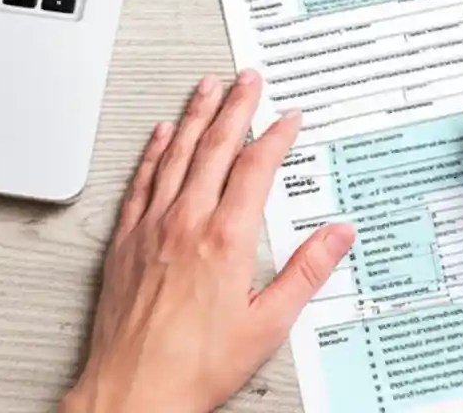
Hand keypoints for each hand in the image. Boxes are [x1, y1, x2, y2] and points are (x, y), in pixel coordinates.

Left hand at [61, 71, 354, 412]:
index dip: (276, 135)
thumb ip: (305, 272)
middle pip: (215, 146)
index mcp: (226, 239)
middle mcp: (186, 223)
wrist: (133, 392)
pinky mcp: (126, 242)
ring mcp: (151, 228)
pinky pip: (141, 182)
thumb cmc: (195, 366)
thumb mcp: (268, 324)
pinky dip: (154, 152)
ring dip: (194, 116)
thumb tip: (337, 235)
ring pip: (176, 154)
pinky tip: (161, 135)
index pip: (256, 167)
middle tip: (247, 80)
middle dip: (236, 107)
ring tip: (206, 88)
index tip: (289, 117)